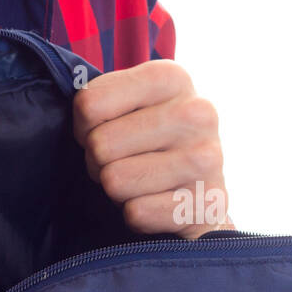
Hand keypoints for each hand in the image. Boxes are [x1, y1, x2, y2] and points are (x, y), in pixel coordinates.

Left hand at [73, 60, 234, 239]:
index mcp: (172, 78)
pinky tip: (157, 201)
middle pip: (100, 145)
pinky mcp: (209, 203)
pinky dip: (137, 213)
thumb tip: (82, 112)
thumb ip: (99, 99)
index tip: (103, 130)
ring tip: (139, 180)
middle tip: (121, 161)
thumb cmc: (151, 137)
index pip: (89, 104)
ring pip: (114, 181)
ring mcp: (207, 159)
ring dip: (117, 188)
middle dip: (98, 160)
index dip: (84, 126)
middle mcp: (197, 113)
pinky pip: (137, 213)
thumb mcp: (129, 102)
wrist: (202, 187)